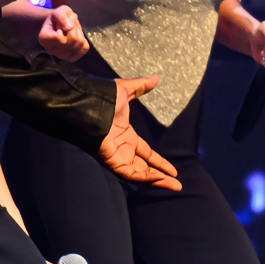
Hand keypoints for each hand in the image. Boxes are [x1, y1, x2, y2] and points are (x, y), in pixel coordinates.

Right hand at [37, 5, 90, 62]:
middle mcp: (51, 50)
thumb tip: (70, 28)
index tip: (61, 25)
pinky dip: (84, 41)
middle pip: (71, 41)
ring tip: (72, 31)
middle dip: (75, 30)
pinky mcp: (71, 57)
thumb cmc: (57, 18)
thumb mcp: (59, 11)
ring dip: (80, 35)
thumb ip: (62, 17)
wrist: (56, 24)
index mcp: (44, 38)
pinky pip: (84, 49)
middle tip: (70, 25)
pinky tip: (76, 37)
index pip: (60, 38)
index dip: (65, 29)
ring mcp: (61, 55)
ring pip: (79, 46)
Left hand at [98, 76, 180, 190]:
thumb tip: (155, 78)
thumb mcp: (126, 90)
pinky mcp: (111, 161)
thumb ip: (141, 86)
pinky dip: (145, 178)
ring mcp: (116, 156)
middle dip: (160, 175)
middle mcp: (122, 149)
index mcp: (125, 136)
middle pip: (144, 167)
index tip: (173, 169)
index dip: (159, 161)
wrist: (86, 103)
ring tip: (174, 185)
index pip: (145, 153)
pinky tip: (160, 178)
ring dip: (156, 180)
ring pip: (139, 174)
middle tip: (177, 184)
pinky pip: (130, 174)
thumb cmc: (102, 98)